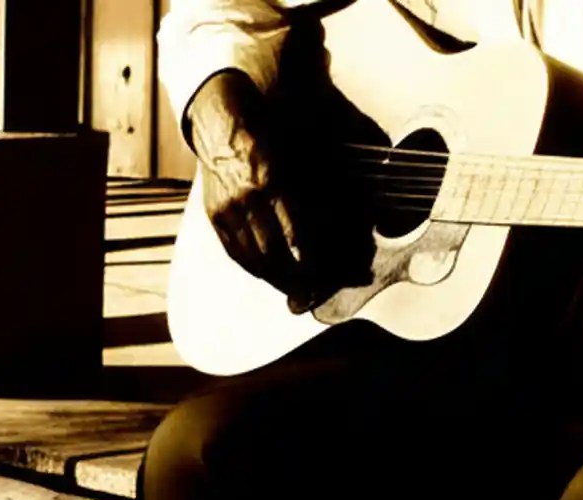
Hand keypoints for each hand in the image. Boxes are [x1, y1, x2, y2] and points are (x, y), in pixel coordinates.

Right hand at [188, 71, 309, 305]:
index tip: (330, 279)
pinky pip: (237, 255)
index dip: (314, 264)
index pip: (298, 237)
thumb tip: (366, 217)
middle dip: (299, 281)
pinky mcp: (216, 217)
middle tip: (319, 294)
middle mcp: (247, 199)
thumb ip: (332, 184)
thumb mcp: (305, 151)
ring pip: (255, 261)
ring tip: (300, 293)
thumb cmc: (271, 133)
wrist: (222, 121)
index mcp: (272, 180)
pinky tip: (274, 277)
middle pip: (276, 257)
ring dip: (279, 281)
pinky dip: (258, 270)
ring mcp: (227, 211)